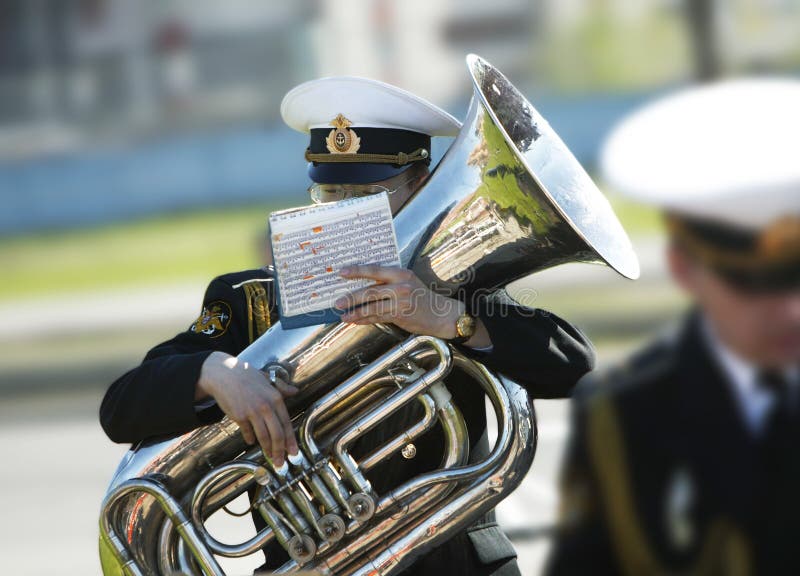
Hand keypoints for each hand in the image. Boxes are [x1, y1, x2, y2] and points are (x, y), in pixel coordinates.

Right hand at [196, 351, 298, 465]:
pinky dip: (249, 439)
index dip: (290, 441)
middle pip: (276, 434)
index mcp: (276, 398)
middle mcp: (266, 406)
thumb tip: (295, 391)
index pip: (286, 424)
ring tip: (270, 458)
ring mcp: (252, 412)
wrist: (225, 374)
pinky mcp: (239, 416)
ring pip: (263, 436)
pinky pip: (247, 432)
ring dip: (267, 450)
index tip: (293, 452)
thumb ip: (282, 387)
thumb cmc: (247, 376)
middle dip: (280, 451)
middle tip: (281, 462)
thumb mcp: (267, 379)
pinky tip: (251, 442)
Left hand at [336, 265, 489, 347]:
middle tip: (338, 301)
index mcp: (401, 273)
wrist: (440, 313)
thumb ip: (388, 281)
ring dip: (355, 312)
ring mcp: (401, 301)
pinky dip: (365, 320)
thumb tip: (361, 285)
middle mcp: (401, 285)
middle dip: (352, 297)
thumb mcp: (407, 282)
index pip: (375, 270)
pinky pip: (378, 317)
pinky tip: (355, 321)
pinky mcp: (401, 315)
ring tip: (343, 315)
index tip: (341, 272)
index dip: (357, 271)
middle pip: (370, 290)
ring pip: (372, 307)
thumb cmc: (420, 297)